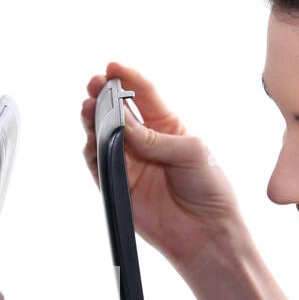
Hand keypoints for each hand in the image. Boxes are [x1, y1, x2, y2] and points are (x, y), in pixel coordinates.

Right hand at [80, 61, 243, 272]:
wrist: (207, 233)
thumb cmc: (209, 189)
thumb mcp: (191, 152)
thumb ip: (155, 138)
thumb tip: (123, 123)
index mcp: (167, 126)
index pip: (143, 94)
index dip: (126, 78)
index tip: (111, 66)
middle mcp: (145, 142)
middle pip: (117, 112)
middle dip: (103, 96)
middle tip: (94, 86)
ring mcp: (130, 163)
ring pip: (102, 135)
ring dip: (93, 121)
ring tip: (89, 110)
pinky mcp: (118, 187)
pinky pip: (98, 165)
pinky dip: (92, 151)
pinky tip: (92, 140)